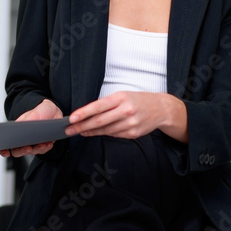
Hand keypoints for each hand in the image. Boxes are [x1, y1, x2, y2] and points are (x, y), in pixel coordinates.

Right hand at [0, 98, 63, 157]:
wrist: (53, 112)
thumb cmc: (40, 112)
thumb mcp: (34, 113)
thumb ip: (28, 120)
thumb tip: (21, 125)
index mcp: (16, 131)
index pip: (6, 143)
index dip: (3, 150)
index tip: (6, 153)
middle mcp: (22, 140)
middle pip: (18, 151)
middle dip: (23, 151)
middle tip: (28, 148)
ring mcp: (32, 144)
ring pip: (31, 152)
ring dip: (37, 149)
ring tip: (43, 144)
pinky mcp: (42, 146)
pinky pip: (42, 151)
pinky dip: (46, 148)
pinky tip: (49, 143)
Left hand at [66, 91, 185, 140]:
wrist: (160, 109)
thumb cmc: (138, 100)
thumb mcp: (123, 95)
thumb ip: (107, 104)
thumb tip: (87, 113)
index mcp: (121, 98)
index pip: (98, 106)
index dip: (83, 113)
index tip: (72, 118)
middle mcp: (126, 111)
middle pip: (99, 121)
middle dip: (82, 126)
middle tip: (70, 129)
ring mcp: (130, 123)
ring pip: (105, 130)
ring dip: (90, 132)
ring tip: (80, 131)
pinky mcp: (133, 133)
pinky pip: (114, 135)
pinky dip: (104, 133)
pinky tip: (96, 132)